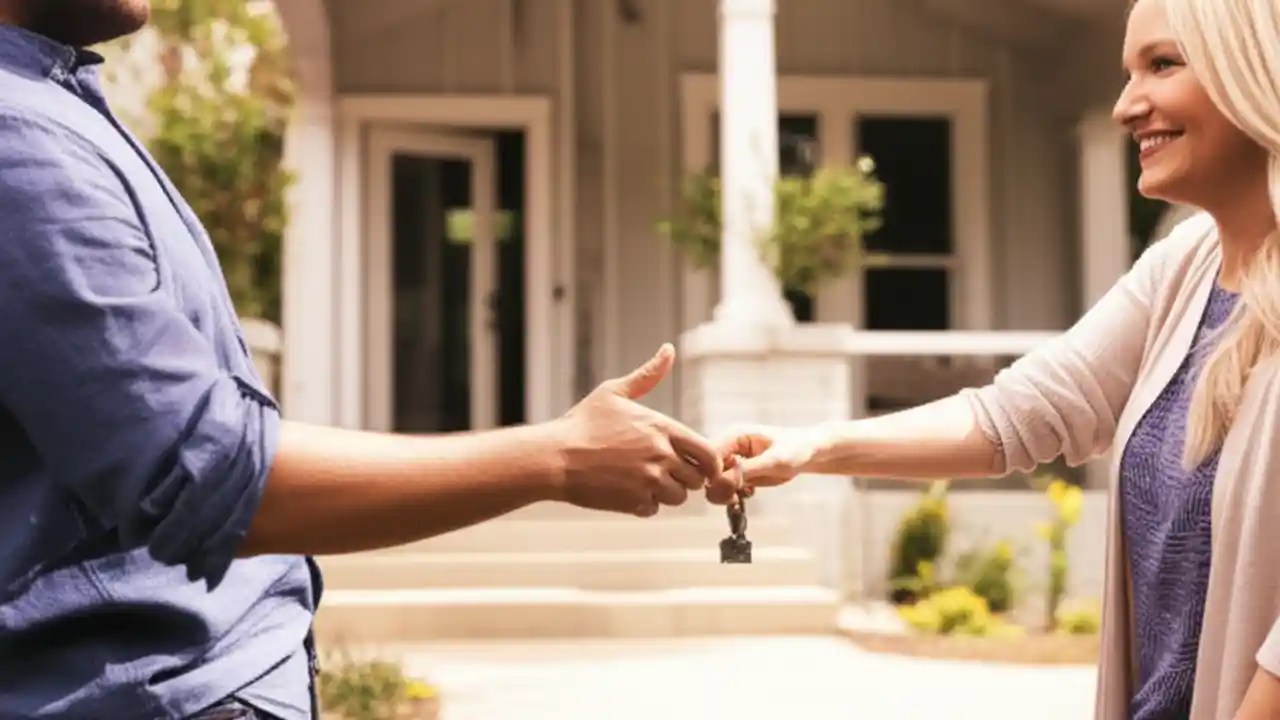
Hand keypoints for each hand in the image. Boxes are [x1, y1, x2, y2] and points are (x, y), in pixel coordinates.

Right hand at [552, 343, 720, 516]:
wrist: (554, 457)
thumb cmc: (581, 424)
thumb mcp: (614, 392)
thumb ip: (647, 375)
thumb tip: (669, 349)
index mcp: (662, 428)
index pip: (708, 454)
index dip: (708, 463)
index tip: (698, 465)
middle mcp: (661, 455)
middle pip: (696, 479)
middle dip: (685, 477)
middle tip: (664, 472)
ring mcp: (648, 481)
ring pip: (678, 497)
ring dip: (665, 492)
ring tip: (643, 480)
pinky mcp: (633, 502)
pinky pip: (654, 510)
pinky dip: (644, 504)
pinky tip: (627, 491)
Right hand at [705, 425, 824, 504]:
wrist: (809, 452)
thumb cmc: (796, 450)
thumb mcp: (774, 461)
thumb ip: (749, 469)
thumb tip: (723, 479)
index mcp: (734, 435)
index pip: (709, 455)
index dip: (713, 474)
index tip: (730, 488)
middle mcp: (729, 446)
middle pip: (708, 469)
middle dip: (718, 486)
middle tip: (735, 497)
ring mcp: (732, 459)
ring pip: (715, 480)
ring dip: (725, 492)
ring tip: (740, 497)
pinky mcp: (738, 471)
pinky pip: (726, 485)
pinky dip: (732, 494)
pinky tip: (746, 495)